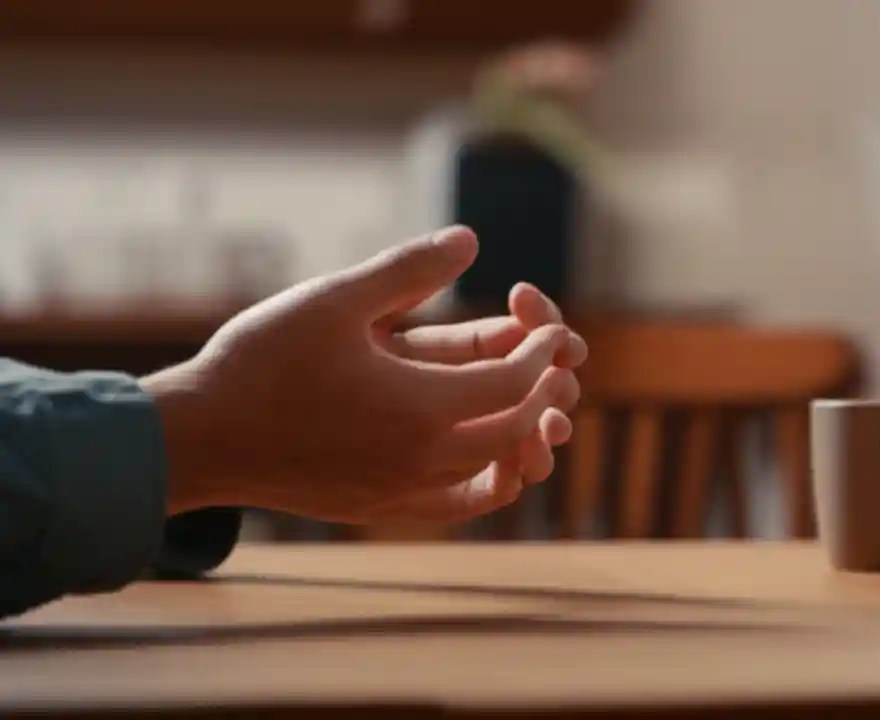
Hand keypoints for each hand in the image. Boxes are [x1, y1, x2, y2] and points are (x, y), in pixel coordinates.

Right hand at [145, 227, 587, 525]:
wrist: (201, 438)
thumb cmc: (261, 361)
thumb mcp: (334, 299)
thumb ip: (407, 270)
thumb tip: (470, 239)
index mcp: (420, 406)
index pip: (513, 381)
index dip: (541, 351)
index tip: (553, 327)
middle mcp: (422, 459)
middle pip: (515, 429)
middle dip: (544, 392)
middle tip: (554, 361)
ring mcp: (402, 491)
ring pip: (492, 470)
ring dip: (522, 435)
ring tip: (530, 402)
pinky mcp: (380, 508)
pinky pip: (456, 505)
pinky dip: (486, 480)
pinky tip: (487, 455)